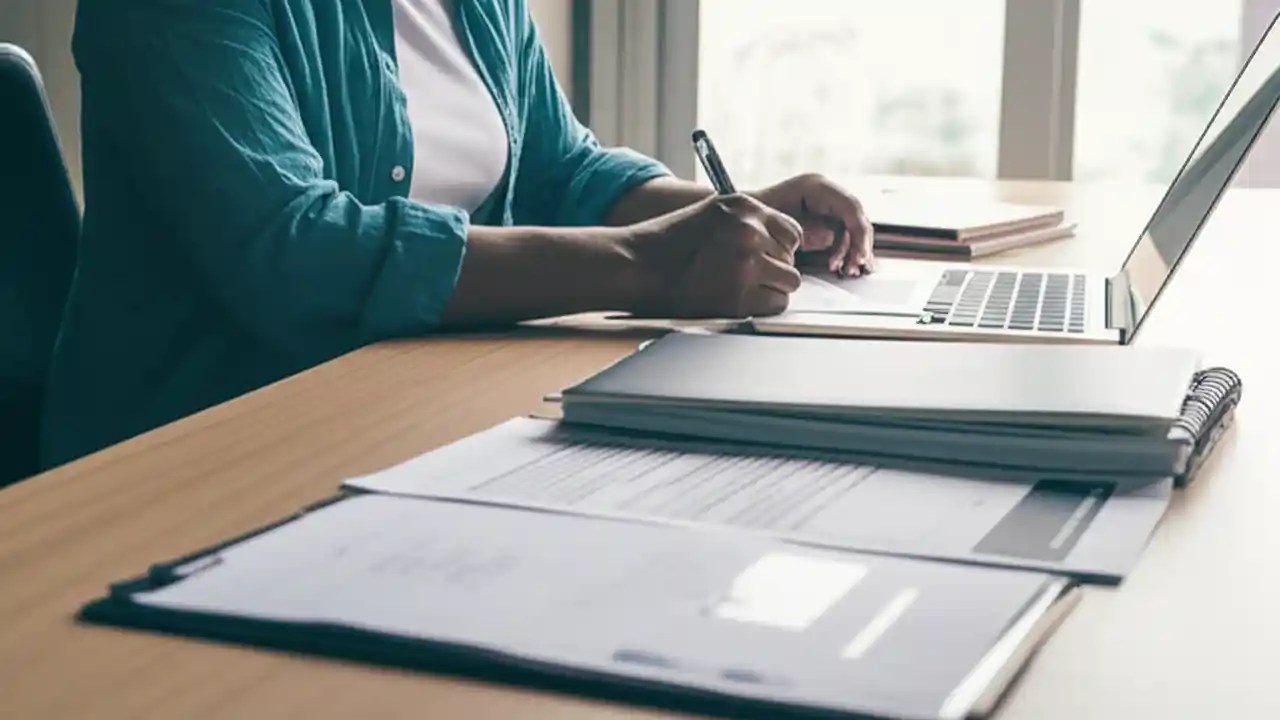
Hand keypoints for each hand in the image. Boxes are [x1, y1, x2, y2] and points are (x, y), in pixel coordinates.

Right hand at [623, 193, 803, 317]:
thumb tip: (776, 240)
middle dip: (774, 268)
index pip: (791, 231)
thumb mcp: (710, 213)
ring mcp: (747, 263)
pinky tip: (738, 300)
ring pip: (789, 281)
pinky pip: (776, 304)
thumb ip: (745, 221)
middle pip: (791, 258)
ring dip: (770, 288)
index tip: (765, 256)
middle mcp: (749, 231)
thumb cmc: (667, 243)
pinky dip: (762, 306)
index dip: (779, 247)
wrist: (637, 265)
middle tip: (746, 275)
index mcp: (744, 206)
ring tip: (742, 288)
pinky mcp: (740, 295)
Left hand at [752, 173, 874, 276]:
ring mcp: (826, 209)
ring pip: (853, 231)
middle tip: (853, 268)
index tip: (858, 256)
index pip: (850, 207)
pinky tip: (843, 268)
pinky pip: (844, 239)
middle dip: (858, 246)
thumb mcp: (774, 224)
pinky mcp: (824, 224)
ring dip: (854, 252)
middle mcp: (825, 195)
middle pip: (856, 219)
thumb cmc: (751, 218)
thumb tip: (828, 241)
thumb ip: (800, 230)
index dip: (859, 233)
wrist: (737, 222)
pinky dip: (847, 254)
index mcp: (815, 187)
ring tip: (847, 271)